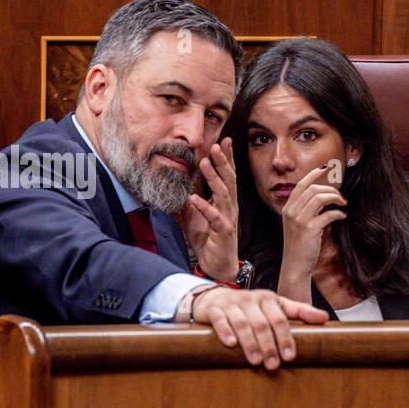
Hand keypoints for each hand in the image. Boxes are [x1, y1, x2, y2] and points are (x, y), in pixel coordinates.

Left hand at [180, 138, 238, 281]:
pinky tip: (194, 198)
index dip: (227, 159)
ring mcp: (228, 219)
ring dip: (214, 177)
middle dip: (223, 162)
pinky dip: (204, 207)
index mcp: (225, 202)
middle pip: (229, 180)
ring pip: (223, 194)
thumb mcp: (195, 218)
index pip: (228, 176)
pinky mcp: (223, 232)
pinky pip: (214, 217)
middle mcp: (230, 207)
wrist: (217, 266)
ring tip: (204, 163)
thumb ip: (190, 203)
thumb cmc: (209, 241)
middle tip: (216, 145)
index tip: (224, 141)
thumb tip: (178, 188)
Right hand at [188, 286, 328, 369]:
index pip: (280, 319)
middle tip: (273, 365)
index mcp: (268, 299)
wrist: (215, 298)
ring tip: (255, 361)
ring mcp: (231, 304)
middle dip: (269, 346)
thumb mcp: (276, 306)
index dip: (285, 338)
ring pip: (242, 323)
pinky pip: (220, 320)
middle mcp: (250, 300)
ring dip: (250, 343)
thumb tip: (325, 318)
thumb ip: (299, 311)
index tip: (290, 357)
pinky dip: (225, 331)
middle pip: (262, 324)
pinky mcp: (214, 310)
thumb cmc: (251, 307)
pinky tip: (231, 344)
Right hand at [278, 163, 347, 298]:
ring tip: (343, 204)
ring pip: (320, 197)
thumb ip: (306, 210)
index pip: (301, 184)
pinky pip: (328, 214)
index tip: (325, 168)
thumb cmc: (299, 246)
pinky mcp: (310, 229)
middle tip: (340, 197)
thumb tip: (323, 198)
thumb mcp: (297, 224)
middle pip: (313, 188)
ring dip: (335, 198)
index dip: (314, 174)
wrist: (295, 265)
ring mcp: (300, 220)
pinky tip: (342, 216)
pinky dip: (337, 213)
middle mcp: (292, 211)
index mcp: (288, 208)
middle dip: (330, 189)